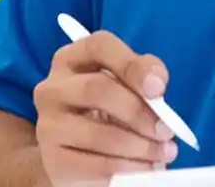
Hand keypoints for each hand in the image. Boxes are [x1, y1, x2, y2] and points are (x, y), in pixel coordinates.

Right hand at [33, 30, 177, 186]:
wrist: (77, 154)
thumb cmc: (107, 112)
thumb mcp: (125, 86)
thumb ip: (144, 75)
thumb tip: (156, 83)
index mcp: (72, 58)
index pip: (99, 46)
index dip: (132, 65)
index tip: (159, 89)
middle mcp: (52, 87)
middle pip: (97, 89)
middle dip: (138, 112)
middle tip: (166, 131)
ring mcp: (48, 124)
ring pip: (96, 132)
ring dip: (138, 146)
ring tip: (162, 153)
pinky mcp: (52, 159)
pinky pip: (93, 165)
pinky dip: (126, 168)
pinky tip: (145, 168)